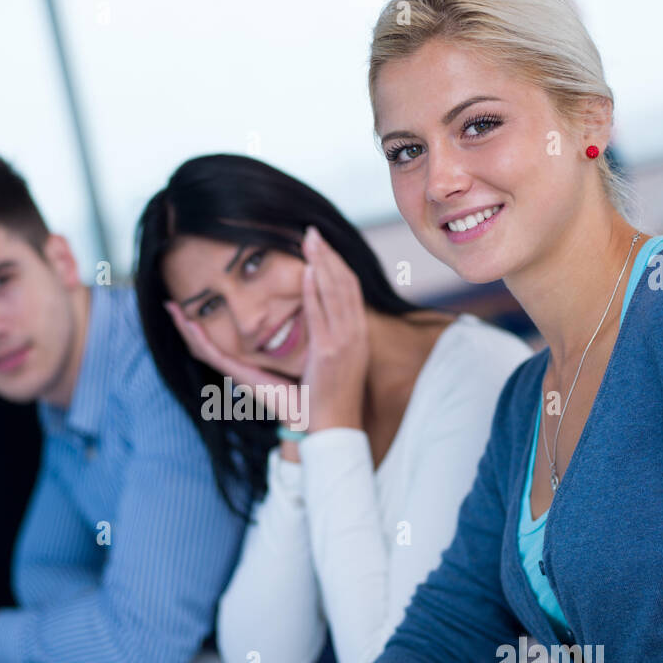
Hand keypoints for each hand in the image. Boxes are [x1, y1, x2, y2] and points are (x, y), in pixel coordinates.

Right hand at [164, 300, 294, 422]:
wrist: (306, 410)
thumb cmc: (302, 381)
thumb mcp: (291, 353)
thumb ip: (286, 337)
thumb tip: (294, 313)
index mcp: (243, 362)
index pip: (214, 340)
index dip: (200, 325)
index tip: (188, 304)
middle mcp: (233, 366)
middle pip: (200, 343)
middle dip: (184, 324)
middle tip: (170, 304)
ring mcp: (231, 371)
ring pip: (200, 347)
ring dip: (184, 328)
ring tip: (172, 308)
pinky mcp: (235, 374)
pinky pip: (212, 354)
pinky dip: (199, 339)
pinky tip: (190, 324)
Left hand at [300, 226, 367, 432]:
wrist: (332, 430)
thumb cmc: (326, 401)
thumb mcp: (328, 365)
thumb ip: (323, 340)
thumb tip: (316, 325)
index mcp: (356, 336)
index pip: (349, 290)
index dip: (336, 264)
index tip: (321, 245)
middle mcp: (355, 335)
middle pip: (345, 284)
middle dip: (328, 255)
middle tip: (312, 231)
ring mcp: (345, 344)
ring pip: (335, 293)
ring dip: (321, 264)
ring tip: (308, 240)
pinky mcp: (329, 354)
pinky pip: (322, 315)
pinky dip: (314, 292)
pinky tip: (306, 272)